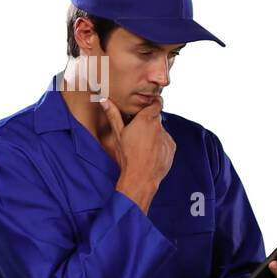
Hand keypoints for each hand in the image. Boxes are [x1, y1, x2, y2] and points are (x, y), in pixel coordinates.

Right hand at [102, 95, 174, 212]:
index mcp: (145, 119)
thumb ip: (113, 115)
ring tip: (143, 146)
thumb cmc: (127, 156)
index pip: (156, 103)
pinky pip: (166, 141)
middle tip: (139, 132)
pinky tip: (150, 153)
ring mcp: (167, 137)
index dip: (153, 104)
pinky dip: (160, 144)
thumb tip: (104, 100)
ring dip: (154, 134)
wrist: (141, 177)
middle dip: (149, 122)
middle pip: (156, 118)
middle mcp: (159, 126)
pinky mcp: (172, 147)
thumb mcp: (118, 134)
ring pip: (161, 130)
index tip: (149, 106)